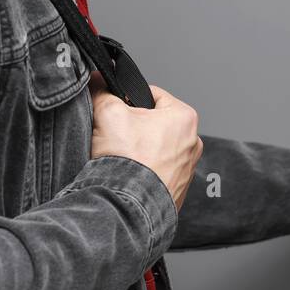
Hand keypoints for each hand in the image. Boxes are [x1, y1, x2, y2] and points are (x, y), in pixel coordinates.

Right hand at [88, 71, 203, 210]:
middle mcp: (192, 142)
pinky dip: (144, 171)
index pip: (152, 95)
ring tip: (122, 157)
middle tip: (116, 136)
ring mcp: (187, 169)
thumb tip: (97, 81)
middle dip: (134, 127)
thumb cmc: (127, 162)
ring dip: (139, 150)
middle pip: (154, 123)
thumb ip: (103, 92)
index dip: (129, 99)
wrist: (128, 208)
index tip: (117, 110)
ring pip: (156, 148)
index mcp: (184, 117)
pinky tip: (129, 175)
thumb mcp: (108, 114)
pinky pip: (157, 171)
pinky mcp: (178, 190)